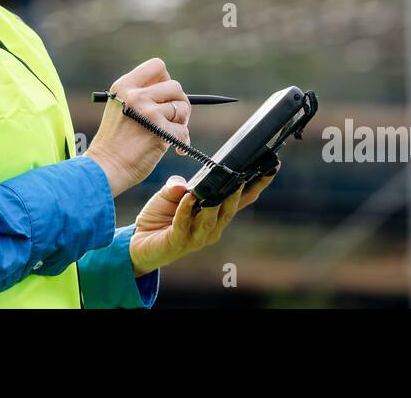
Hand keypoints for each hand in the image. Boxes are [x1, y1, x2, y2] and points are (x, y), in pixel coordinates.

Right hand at [83, 58, 190, 196]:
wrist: (105, 168)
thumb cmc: (115, 142)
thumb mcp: (119, 107)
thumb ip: (141, 95)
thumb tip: (174, 92)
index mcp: (125, 86)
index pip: (157, 66)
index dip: (166, 79)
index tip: (164, 95)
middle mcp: (136, 96)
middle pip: (175, 86)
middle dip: (179, 102)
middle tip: (173, 118)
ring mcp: (149, 113)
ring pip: (182, 107)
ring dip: (181, 122)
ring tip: (170, 133)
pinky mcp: (160, 131)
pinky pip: (184, 130)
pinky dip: (183, 141)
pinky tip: (174, 148)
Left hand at [128, 164, 280, 276]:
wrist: (138, 244)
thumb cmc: (158, 218)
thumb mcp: (169, 196)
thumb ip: (178, 187)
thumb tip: (183, 184)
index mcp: (215, 213)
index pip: (240, 198)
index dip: (257, 184)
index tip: (271, 167)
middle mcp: (212, 227)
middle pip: (232, 207)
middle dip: (243, 189)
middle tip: (250, 171)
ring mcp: (197, 237)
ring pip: (213, 217)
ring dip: (220, 200)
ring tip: (227, 183)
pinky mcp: (178, 242)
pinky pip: (185, 224)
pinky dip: (187, 210)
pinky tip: (189, 197)